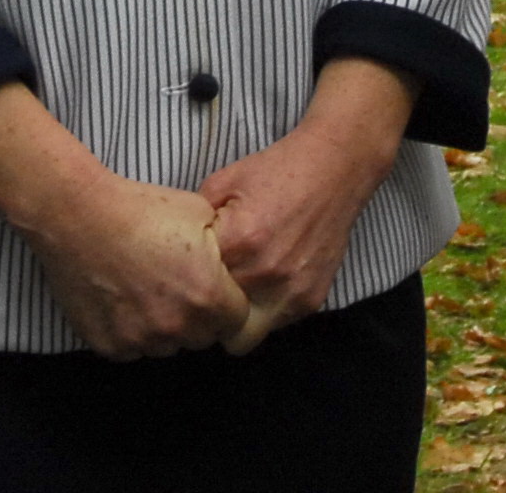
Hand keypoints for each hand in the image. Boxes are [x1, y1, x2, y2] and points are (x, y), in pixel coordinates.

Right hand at [24, 172, 252, 359]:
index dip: (227, 303)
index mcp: (208, 296)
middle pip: (203, 337)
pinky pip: (133, 348)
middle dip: (198, 317)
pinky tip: (122, 299)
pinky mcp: (111, 346)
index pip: (237, 321)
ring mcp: (142, 340)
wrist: (79, 216)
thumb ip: (224, 251)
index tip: (212, 287)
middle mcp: (178, 326)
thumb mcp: (200, 213)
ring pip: (168, 345)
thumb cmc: (140, 208)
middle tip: (176, 285)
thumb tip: (232, 266)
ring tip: (146, 289)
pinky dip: (131, 330)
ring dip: (165, 326)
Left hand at [196, 59, 412, 349]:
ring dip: (239, 319)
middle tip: (208, 294)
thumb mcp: (221, 183)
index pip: (196, 292)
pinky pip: (277, 324)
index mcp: (238, 243)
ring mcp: (292, 292)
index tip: (186, 282)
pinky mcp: (312, 300)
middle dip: (210, 311)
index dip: (188, 288)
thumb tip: (173, 252)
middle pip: (218, 322)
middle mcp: (266, 274)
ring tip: (237, 291)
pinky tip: (265, 283)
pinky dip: (266, 311)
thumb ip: (196, 222)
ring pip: (248, 336)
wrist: (333, 169)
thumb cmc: (275, 170)